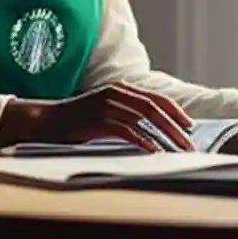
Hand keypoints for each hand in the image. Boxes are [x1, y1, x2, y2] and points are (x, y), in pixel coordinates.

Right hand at [0, 82, 195, 151]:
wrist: (47, 121)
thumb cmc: (78, 119)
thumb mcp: (106, 110)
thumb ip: (127, 113)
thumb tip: (154, 128)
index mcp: (120, 88)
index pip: (156, 98)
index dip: (175, 111)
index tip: (189, 126)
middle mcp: (116, 93)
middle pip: (154, 108)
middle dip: (175, 126)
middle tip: (188, 143)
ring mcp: (107, 105)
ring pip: (144, 119)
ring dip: (164, 136)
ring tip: (176, 149)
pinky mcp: (98, 120)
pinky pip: (127, 130)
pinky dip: (143, 140)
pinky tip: (153, 150)